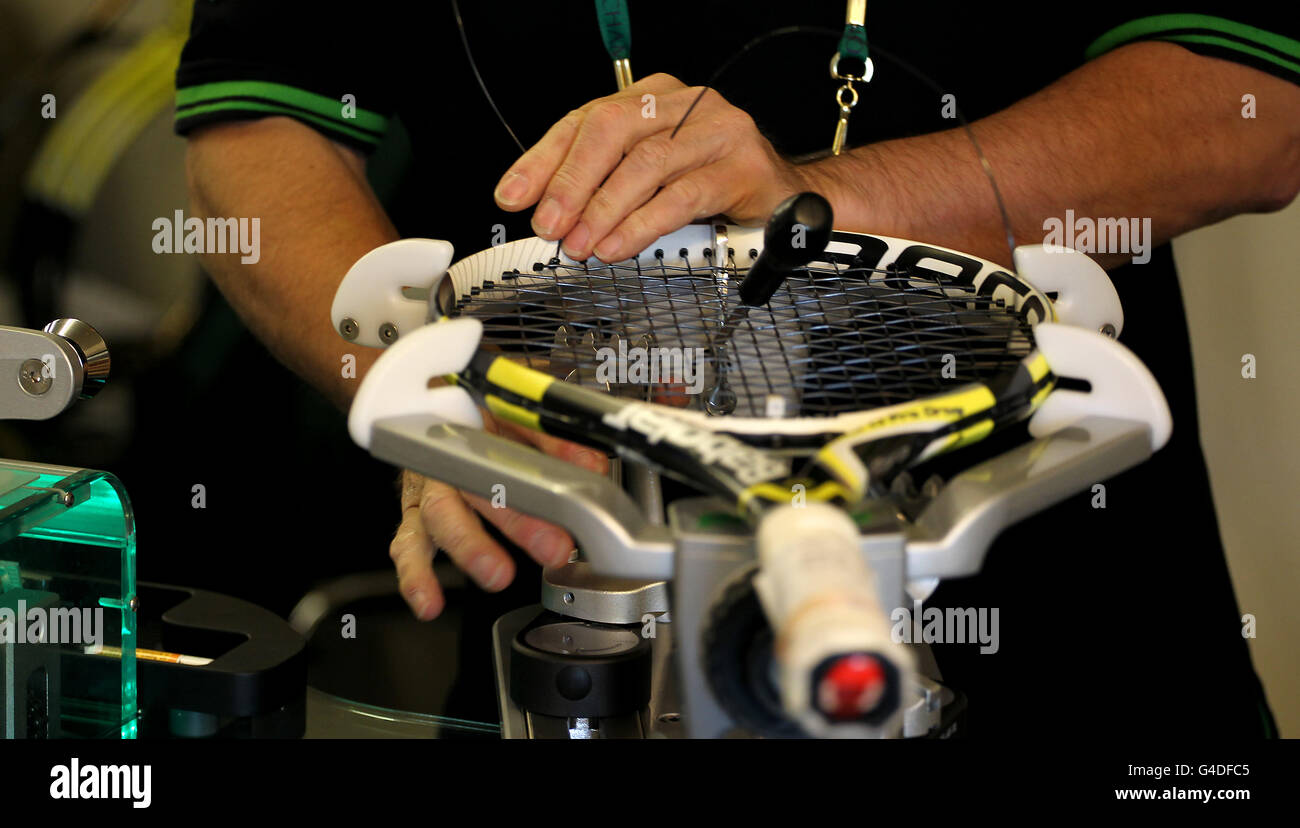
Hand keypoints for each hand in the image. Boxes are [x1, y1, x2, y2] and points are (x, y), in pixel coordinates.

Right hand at [389, 413, 607, 619]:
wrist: (429, 417)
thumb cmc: (474, 421)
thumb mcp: (517, 420)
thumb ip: (554, 441)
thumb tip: (589, 466)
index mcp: (476, 432)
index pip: (508, 453)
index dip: (541, 480)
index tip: (570, 506)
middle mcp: (448, 460)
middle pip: (478, 490)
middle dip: (518, 523)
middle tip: (552, 548)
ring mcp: (427, 491)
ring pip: (440, 517)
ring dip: (469, 549)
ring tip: (495, 575)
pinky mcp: (414, 519)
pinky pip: (407, 547)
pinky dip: (416, 577)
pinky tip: (430, 602)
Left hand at [494, 73, 807, 262]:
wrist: (789, 200)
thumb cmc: (715, 185)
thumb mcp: (652, 178)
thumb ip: (604, 184)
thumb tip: (548, 212)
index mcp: (653, 98)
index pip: (585, 119)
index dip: (543, 160)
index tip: (513, 196)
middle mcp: (684, 104)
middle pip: (613, 130)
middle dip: (571, 181)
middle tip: (549, 224)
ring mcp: (717, 131)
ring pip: (646, 163)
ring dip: (604, 209)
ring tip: (581, 244)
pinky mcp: (741, 166)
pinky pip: (682, 195)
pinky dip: (643, 224)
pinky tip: (620, 244)